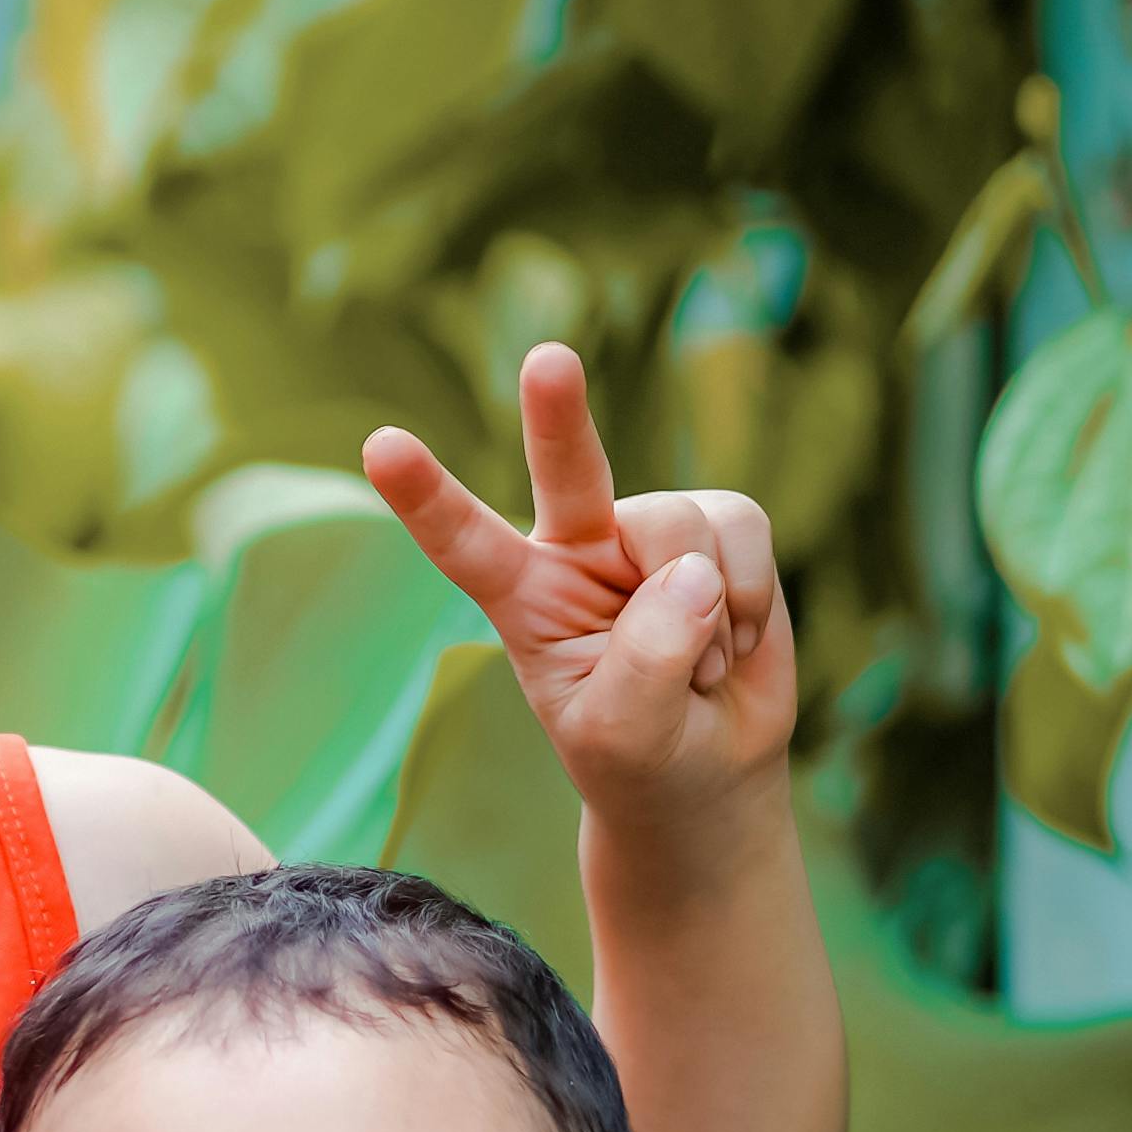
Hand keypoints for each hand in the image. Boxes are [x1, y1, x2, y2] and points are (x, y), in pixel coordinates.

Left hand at [364, 341, 797, 829]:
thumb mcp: (623, 733)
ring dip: (707, 612)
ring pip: (680, 526)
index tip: (381, 447)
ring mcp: (648, 530)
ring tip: (696, 666)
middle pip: (568, 471)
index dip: (426, 497)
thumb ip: (645, 661)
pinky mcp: (718, 524)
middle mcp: (577, 547)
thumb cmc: (641, 757)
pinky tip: (733, 636)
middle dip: (558, 415)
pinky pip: (740, 530)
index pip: (465, 542)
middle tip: (547, 361)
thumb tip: (691, 573)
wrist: (710, 769)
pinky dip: (749, 596)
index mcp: (522, 596)